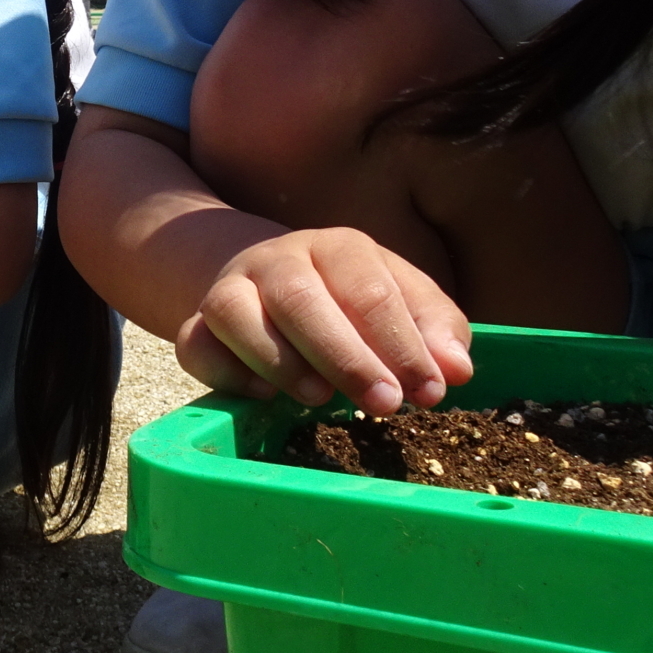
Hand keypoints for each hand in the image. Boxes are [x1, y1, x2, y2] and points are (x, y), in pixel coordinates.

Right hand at [177, 226, 472, 415]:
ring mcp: (230, 288)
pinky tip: (264, 396)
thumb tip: (456, 370)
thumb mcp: (401, 301)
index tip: (430, 391)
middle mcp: (279, 259)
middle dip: (347, 356)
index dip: (402, 343)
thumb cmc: (349, 300)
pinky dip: (226, 372)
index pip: (369, 288)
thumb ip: (435, 330)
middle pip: (301, 298)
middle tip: (386, 405)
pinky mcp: (197, 323)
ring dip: (280, 360)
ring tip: (321, 398)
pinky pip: (196, 344)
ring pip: (235, 313)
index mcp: (339, 247)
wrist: (267, 279)